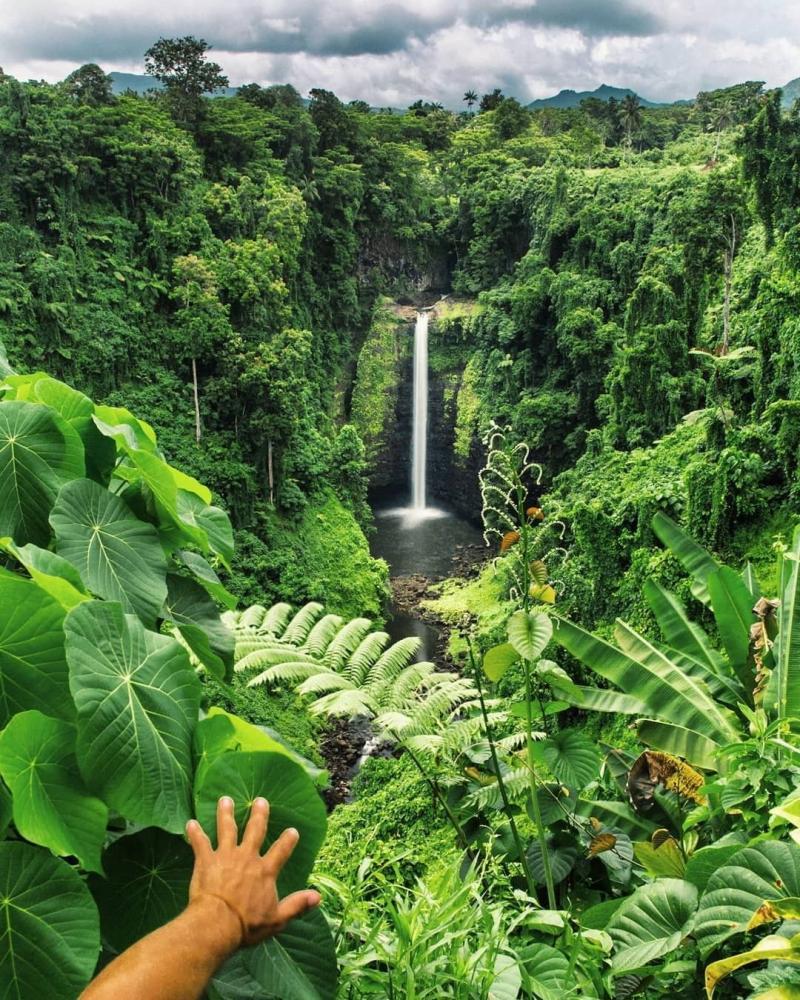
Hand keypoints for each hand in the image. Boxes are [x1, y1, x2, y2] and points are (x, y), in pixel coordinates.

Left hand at [186, 796, 320, 948]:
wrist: (216, 924)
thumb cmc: (247, 925)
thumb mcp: (277, 919)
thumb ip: (297, 905)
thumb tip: (317, 897)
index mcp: (265, 871)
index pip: (281, 851)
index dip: (288, 840)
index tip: (292, 830)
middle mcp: (247, 858)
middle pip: (254, 830)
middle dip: (258, 814)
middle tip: (260, 800)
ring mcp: (226, 856)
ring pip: (227, 829)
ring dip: (226, 814)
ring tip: (225, 800)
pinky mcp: (206, 861)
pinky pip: (200, 843)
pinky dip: (195, 833)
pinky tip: (190, 824)